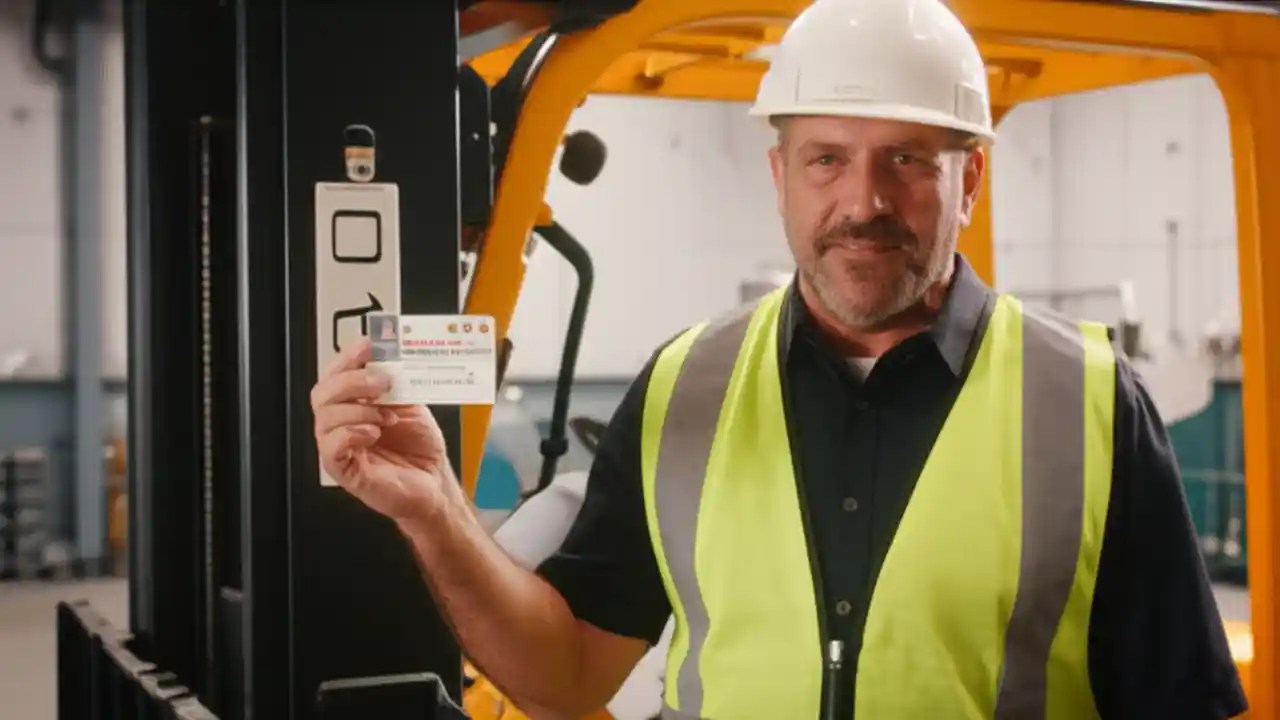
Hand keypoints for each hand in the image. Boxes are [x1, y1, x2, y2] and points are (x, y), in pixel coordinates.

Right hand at [311, 337, 451, 521]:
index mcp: (353, 404)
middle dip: (352, 381)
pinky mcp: (344, 470)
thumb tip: (389, 356)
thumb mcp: (411, 404)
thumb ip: (397, 382)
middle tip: (382, 383)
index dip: (347, 358)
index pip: (335, 375)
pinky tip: (373, 434)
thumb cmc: (419, 448)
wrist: (434, 482)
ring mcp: (340, 447)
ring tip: (385, 416)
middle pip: (322, 393)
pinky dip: (352, 434)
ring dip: (358, 410)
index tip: (368, 346)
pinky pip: (330, 448)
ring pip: (324, 418)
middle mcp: (341, 423)